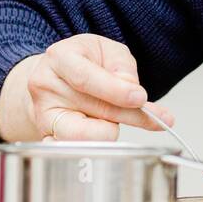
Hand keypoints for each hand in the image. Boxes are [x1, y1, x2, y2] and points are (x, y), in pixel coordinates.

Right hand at [4, 34, 171, 141]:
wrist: (55, 76)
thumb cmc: (84, 62)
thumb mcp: (107, 50)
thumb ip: (122, 66)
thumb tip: (130, 89)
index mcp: (59, 58)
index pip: (86, 79)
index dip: (116, 91)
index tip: (141, 98)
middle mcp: (46, 87)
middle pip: (94, 110)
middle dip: (131, 116)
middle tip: (158, 119)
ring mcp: (44, 115)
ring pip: (84, 137)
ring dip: (113, 131)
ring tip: (123, 120)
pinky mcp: (48, 137)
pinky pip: (74, 152)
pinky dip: (95, 147)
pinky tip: (106, 135)